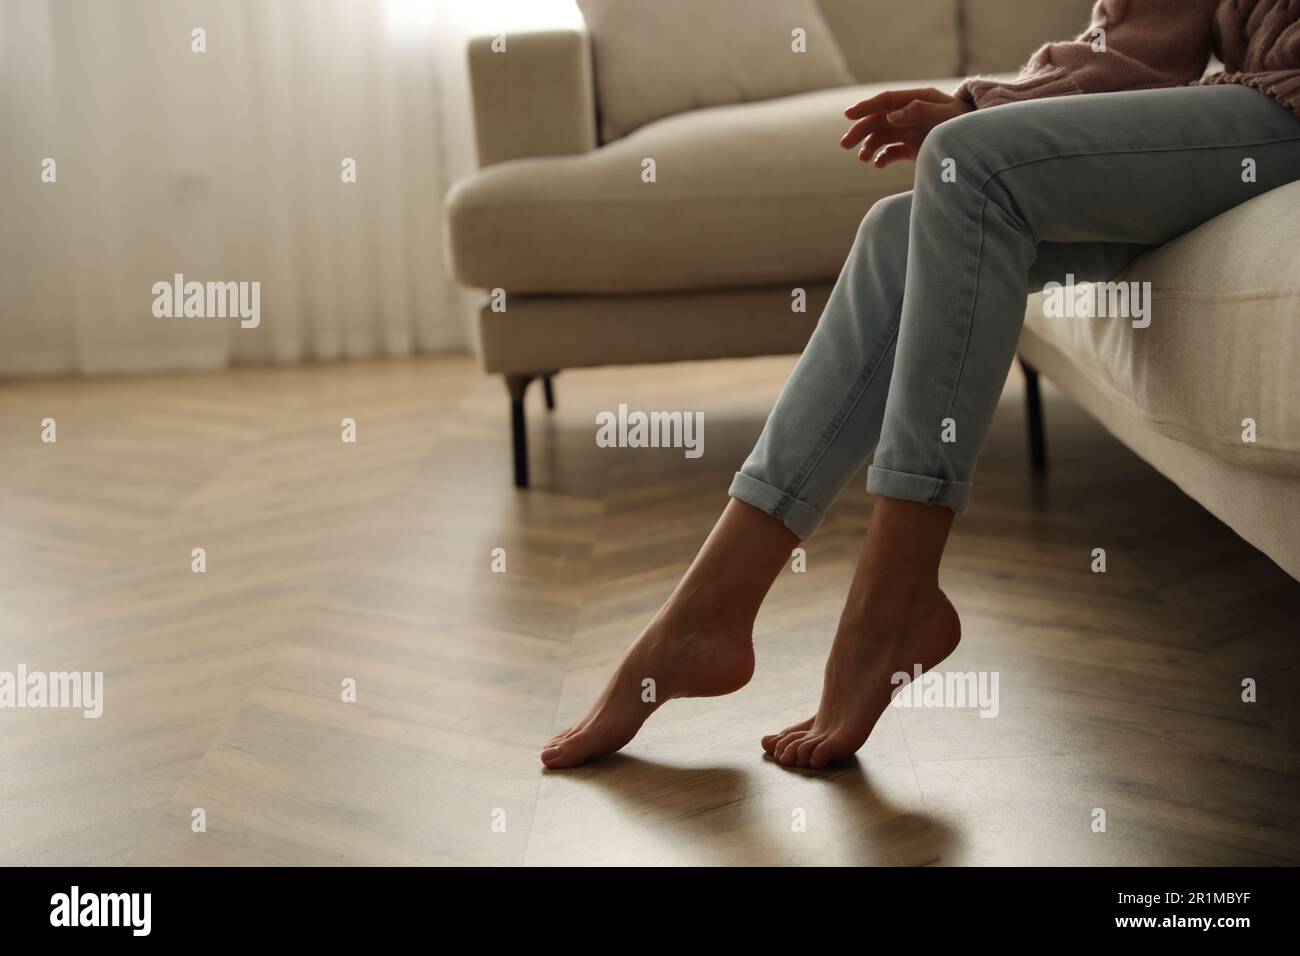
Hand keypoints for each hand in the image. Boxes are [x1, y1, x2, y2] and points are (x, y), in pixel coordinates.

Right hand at [840, 87, 973, 167]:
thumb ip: (919, 111)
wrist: (986, 142)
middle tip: (844, 145)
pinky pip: (892, 152)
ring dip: (868, 146)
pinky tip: (877, 165)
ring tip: (862, 159)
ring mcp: (911, 131)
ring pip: (882, 137)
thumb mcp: (947, 116)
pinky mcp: (914, 148)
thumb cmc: (967, 124)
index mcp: (918, 99)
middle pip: (879, 119)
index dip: (865, 107)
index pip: (886, 100)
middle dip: (860, 131)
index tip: (847, 116)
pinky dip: (882, 158)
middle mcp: (911, 114)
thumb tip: (890, 115)